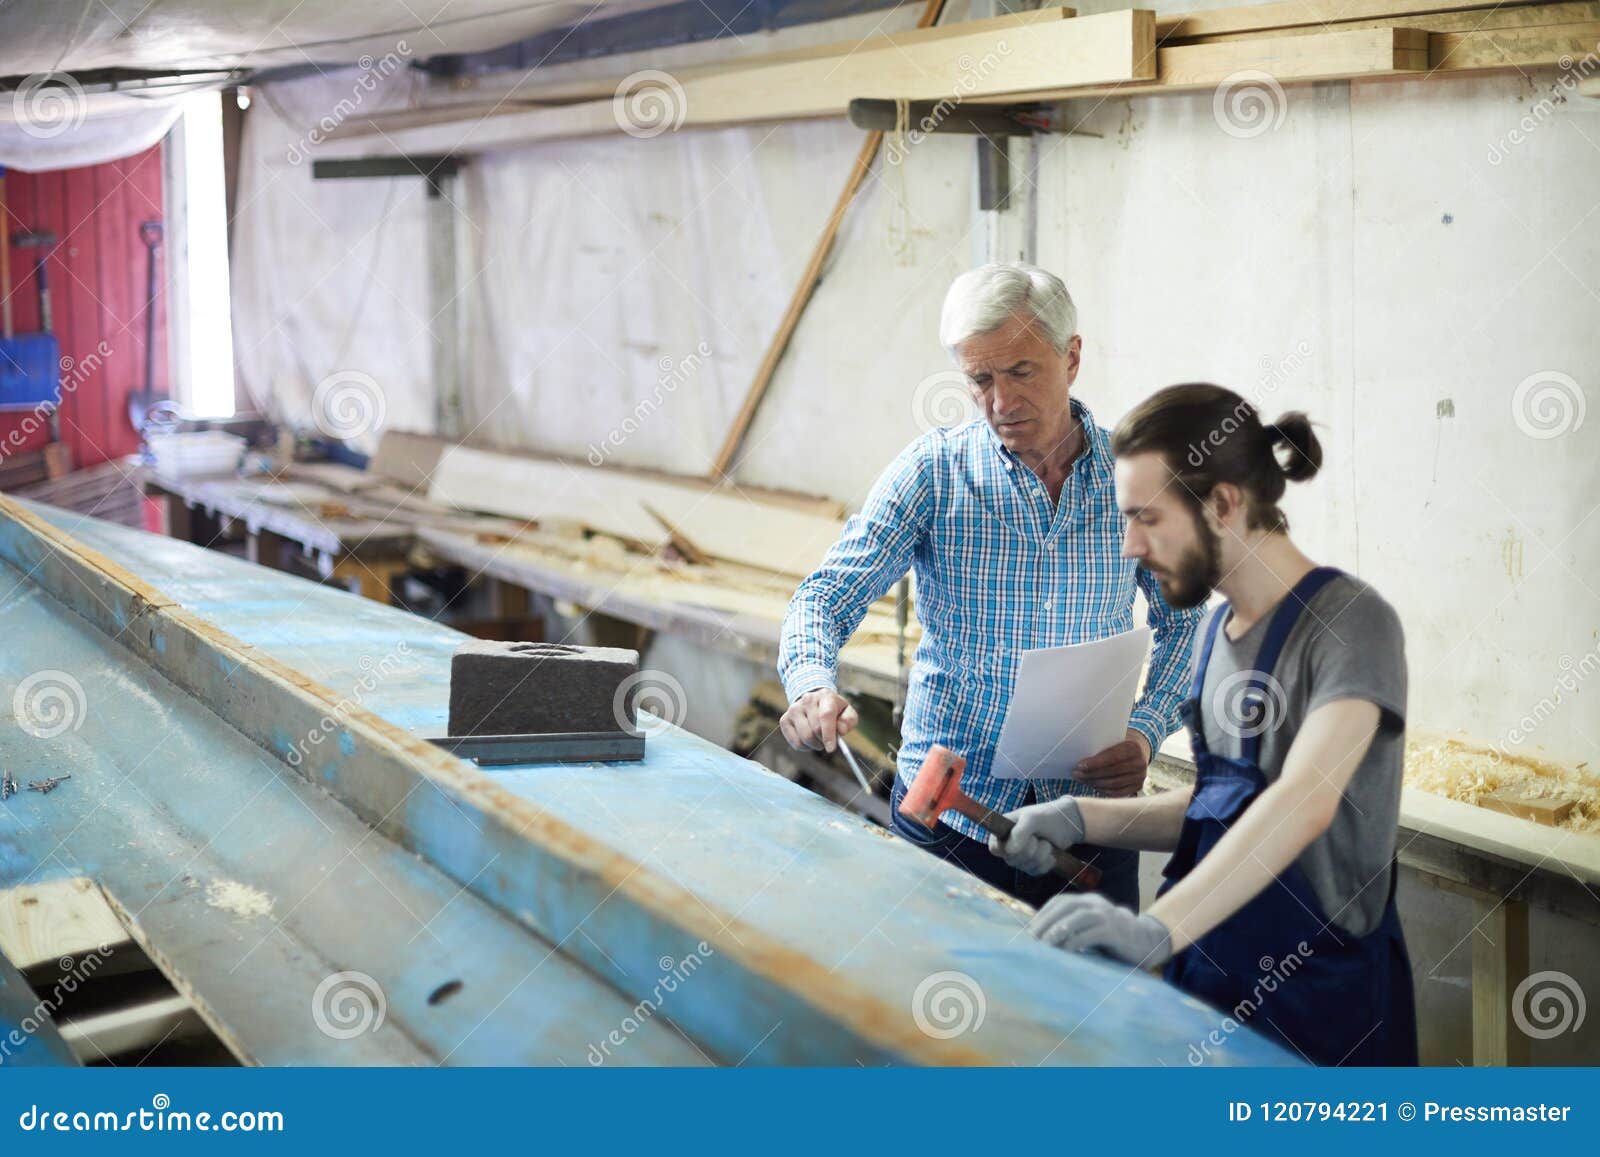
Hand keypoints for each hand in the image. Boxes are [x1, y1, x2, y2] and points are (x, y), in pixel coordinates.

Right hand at [778, 687, 857, 753]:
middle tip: (828, 741)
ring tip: (819, 739)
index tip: (831, 749)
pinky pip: (795, 742)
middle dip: (824, 740)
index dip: (828, 734)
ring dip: (815, 745)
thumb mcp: (846, 712)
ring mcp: (793, 709)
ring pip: (805, 737)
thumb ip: (848, 720)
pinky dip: (804, 747)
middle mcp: (807, 700)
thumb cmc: (834, 709)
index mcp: (825, 696)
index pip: (826, 715)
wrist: (814, 701)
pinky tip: (809, 740)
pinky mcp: (784, 719)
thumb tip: (840, 731)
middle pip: (815, 729)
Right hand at [987, 797, 1085, 876]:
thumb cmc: (1047, 816)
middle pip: (1011, 860)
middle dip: (1029, 850)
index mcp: (1003, 830)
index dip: (1005, 850)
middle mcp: (1009, 844)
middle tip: (1037, 837)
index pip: (994, 848)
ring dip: (1040, 855)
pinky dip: (1046, 863)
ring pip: (1025, 867)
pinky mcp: (1033, 865)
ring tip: (1046, 842)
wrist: (1068, 824)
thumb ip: (1020, 832)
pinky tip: (1051, 853)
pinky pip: (1035, 871)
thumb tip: (1010, 851)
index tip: (1019, 844)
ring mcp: (1021, 856)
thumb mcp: (1032, 818)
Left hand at [1027, 892, 1172, 967]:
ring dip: (1058, 930)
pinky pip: (1092, 933)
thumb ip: (1074, 929)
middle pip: (1066, 906)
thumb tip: (1043, 938)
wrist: (1148, 942)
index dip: (1043, 914)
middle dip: (1046, 921)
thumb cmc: (1114, 939)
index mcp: (1088, 901)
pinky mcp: (1116, 930)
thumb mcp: (1092, 929)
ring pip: (1077, 916)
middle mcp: (1096, 903)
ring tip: (1044, 944)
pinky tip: (1065, 950)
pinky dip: (1076, 941)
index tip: (1029, 930)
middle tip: (1032, 939)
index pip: (1060, 901)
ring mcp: (1107, 915)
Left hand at [1073, 729, 1150, 797]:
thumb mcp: (1113, 739)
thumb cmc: (1119, 743)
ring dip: (1094, 783)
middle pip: (1111, 772)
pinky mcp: (1137, 787)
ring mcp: (1140, 777)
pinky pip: (1117, 793)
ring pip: (1113, 784)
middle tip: (1076, 773)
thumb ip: (1102, 744)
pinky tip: (1092, 785)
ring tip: (1081, 779)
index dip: (1095, 763)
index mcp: (1133, 747)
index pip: (1112, 757)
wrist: (1138, 751)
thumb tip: (1078, 752)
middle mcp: (1140, 763)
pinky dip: (1102, 790)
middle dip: (1091, 774)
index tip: (1080, 765)